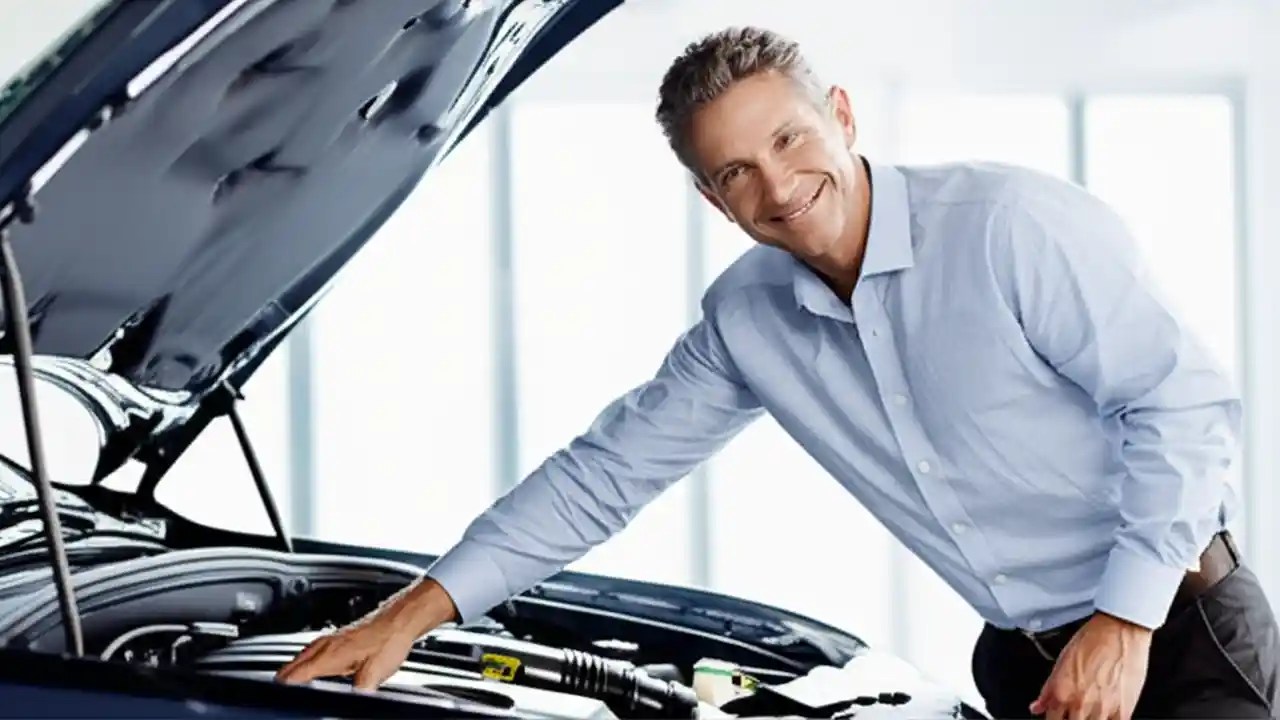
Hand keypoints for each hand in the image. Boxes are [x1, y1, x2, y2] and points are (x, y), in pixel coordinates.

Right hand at [275, 577, 457, 689]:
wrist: (401, 619)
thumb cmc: (390, 640)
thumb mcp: (374, 674)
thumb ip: (358, 692)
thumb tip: (351, 703)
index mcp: (329, 655)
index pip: (295, 675)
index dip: (284, 689)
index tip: (277, 697)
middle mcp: (325, 645)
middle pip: (292, 665)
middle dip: (283, 679)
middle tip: (277, 692)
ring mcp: (331, 639)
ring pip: (302, 656)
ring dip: (293, 669)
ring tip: (286, 682)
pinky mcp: (340, 636)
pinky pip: (313, 650)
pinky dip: (305, 660)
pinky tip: (311, 664)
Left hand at [1030, 613, 1151, 719]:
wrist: (1120, 631)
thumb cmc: (1093, 640)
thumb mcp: (1061, 661)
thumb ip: (1048, 689)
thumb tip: (1037, 707)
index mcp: (1061, 692)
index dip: (1054, 718)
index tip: (1058, 716)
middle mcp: (1079, 703)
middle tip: (1075, 711)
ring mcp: (1102, 709)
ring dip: (1089, 719)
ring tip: (1091, 710)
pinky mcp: (1123, 711)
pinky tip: (1106, 714)